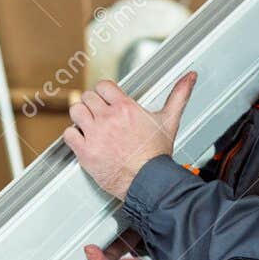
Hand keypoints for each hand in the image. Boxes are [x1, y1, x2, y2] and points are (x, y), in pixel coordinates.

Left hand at [62, 73, 196, 200]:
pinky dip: (73, 135)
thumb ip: (179, 95)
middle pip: (88, 97)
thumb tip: (190, 77)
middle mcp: (108, 118)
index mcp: (125, 108)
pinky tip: (83, 140)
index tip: (106, 100)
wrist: (149, 181)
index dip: (104, 92)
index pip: (103, 86)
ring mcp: (95, 135)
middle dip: (92, 105)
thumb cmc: (157, 155)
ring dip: (81, 117)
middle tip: (98, 115)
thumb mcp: (169, 120)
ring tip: (89, 125)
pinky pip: (69, 134)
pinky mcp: (85, 152)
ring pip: (76, 112)